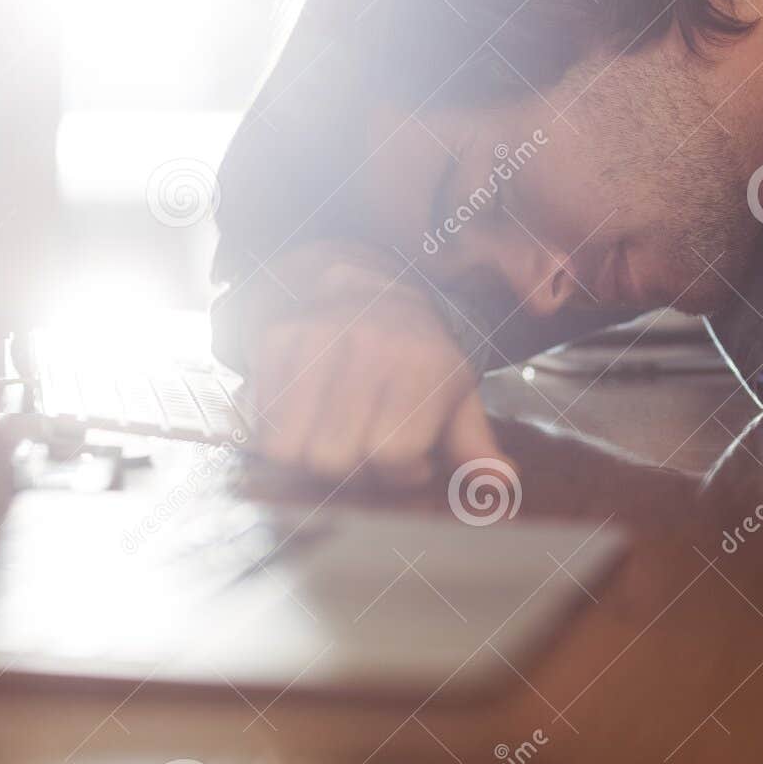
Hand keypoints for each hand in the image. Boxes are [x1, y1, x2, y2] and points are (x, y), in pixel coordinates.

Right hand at [251, 271, 501, 484]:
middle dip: (351, 470)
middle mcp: (371, 344)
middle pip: (336, 459)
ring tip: (333, 435)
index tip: (406, 458)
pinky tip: (306, 416)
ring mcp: (317, 337)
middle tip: (365, 449)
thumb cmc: (414, 352)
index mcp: (425, 363)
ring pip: (290, 450)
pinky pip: (262, 425)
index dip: (399, 473)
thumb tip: (500, 484)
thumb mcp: (454, 391)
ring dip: (310, 457)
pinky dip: (280, 434)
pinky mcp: (275, 337)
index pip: (394, 454)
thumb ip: (474, 445)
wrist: (362, 279)